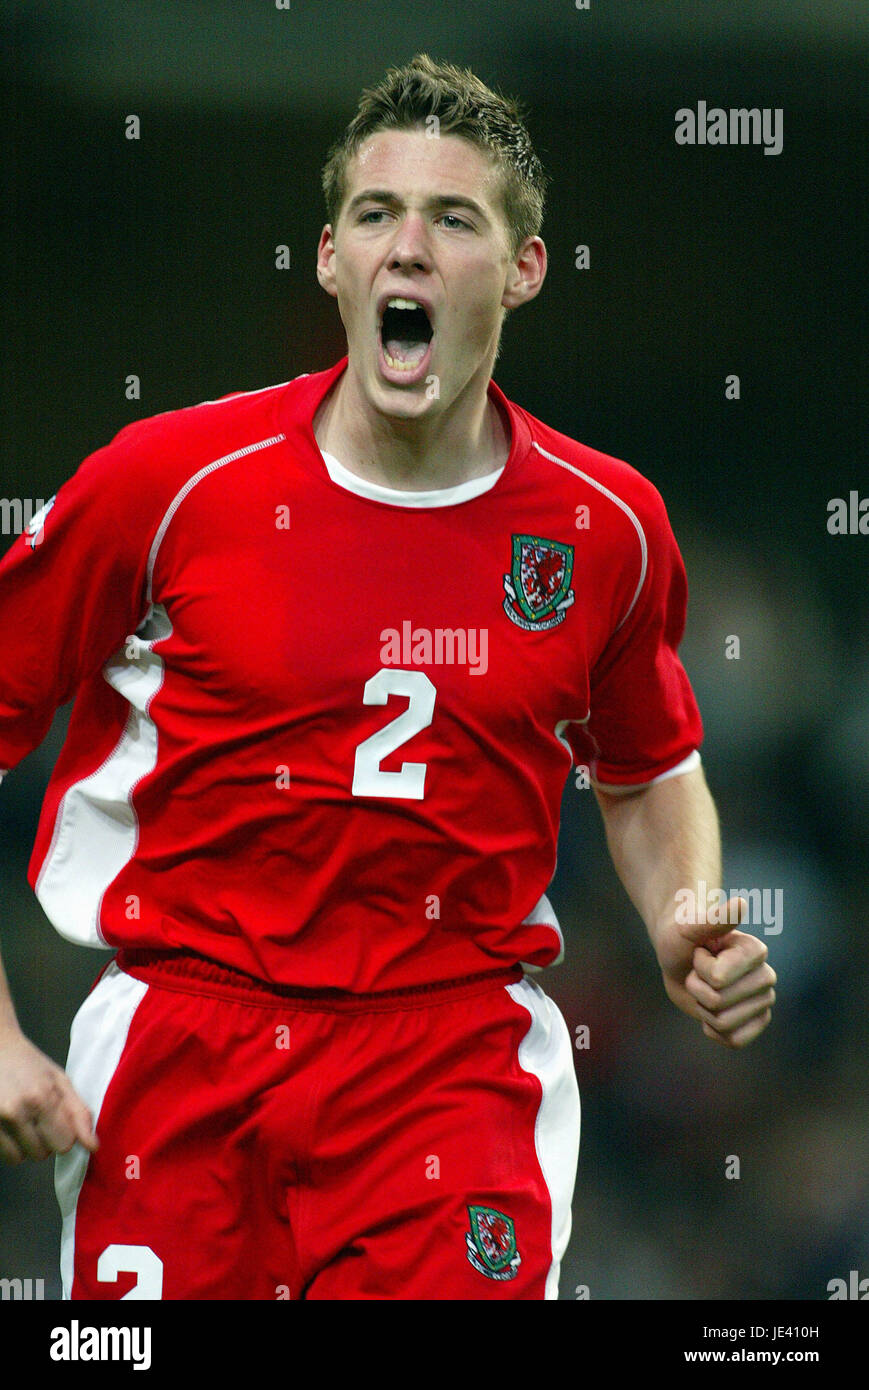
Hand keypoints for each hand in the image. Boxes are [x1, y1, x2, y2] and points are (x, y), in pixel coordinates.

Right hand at [0, 1028, 97, 1162]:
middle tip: (38, 1118)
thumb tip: (93, 1145)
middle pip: (42, 1154)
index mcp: (42, 1097)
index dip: (65, 1135)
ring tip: (22, 1120)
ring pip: (19, 1158)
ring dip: (24, 1145)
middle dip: (44, 1141)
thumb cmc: (28, 1063)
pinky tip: (8, 1123)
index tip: (59, 1121)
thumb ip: (79, 1113)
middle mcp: (17, 1112)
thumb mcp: (59, 1080)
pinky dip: (8, 1144)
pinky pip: (3, 1155)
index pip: (64, 1144)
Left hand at [657, 896, 776, 1047]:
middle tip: (699, 972)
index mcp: (756, 951)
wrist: (679, 955)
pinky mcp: (755, 1022)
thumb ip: (715, 918)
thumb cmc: (682, 936)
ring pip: (724, 1024)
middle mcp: (765, 977)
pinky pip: (735, 1041)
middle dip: (697, 989)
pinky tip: (711, 1011)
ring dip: (702, 1008)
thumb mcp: (690, 926)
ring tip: (704, 987)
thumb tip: (741, 903)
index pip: (718, 978)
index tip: (699, 953)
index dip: (699, 969)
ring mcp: (763, 1002)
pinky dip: (713, 1030)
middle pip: (719, 1003)